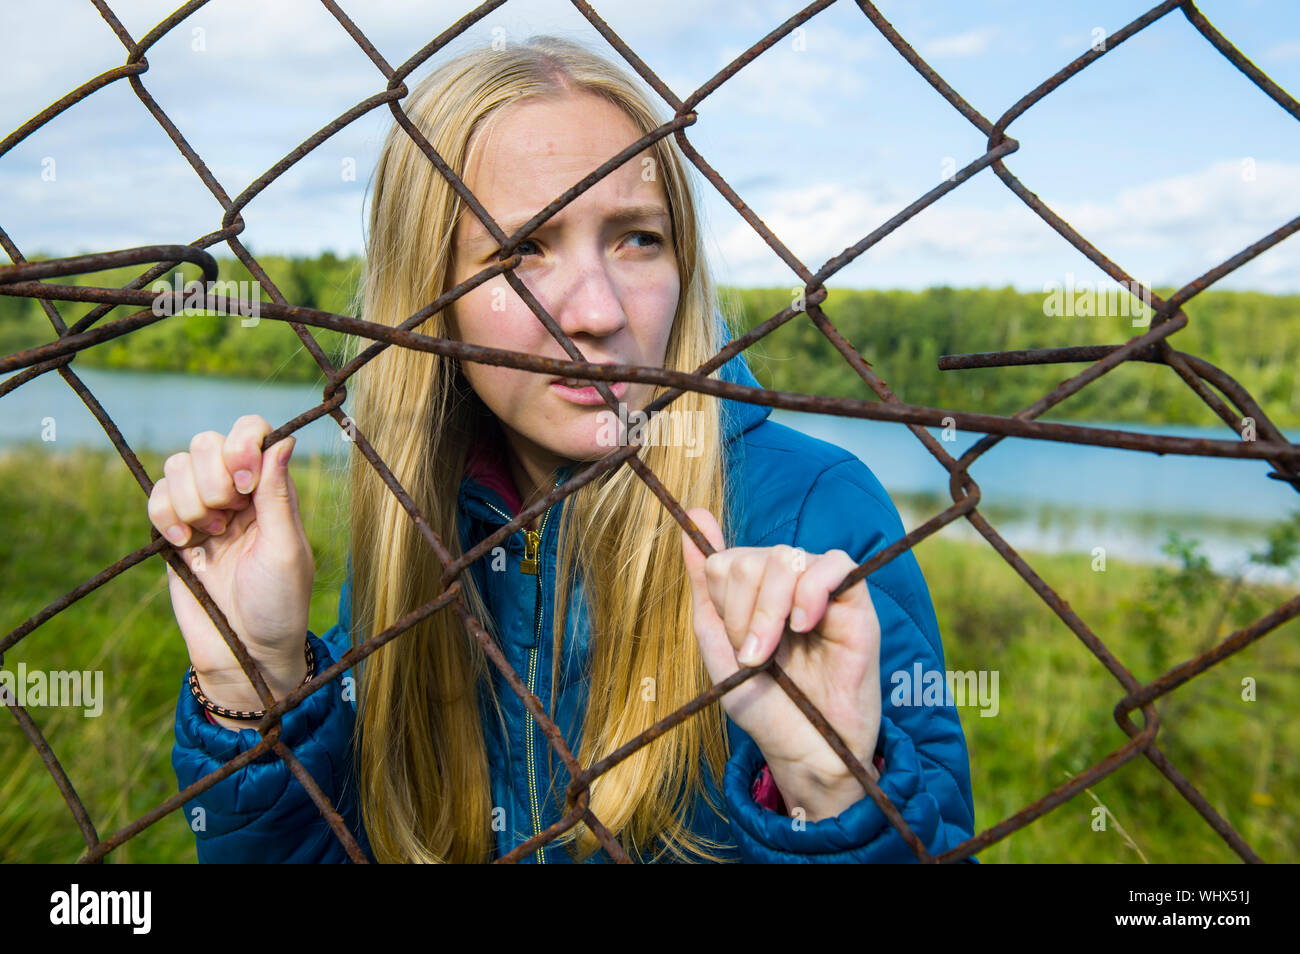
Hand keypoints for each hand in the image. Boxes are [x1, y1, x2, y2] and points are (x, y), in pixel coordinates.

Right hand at [147, 415, 314, 716]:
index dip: (241, 443)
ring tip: (211, 535)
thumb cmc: (279, 604)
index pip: (251, 432)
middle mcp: (237, 492)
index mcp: (272, 489)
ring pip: (177, 465)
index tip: (244, 482)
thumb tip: (283, 440)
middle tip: (228, 517)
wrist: (244, 652)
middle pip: (207, 442)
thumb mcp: (286, 550)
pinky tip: (186, 544)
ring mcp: (203, 509)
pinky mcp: (173, 531)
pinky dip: (165, 515)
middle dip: (213, 477)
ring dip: (191, 499)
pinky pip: (156, 497)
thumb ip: (279, 494)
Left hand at [681, 508, 881, 819]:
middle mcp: (786, 582)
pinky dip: (810, 592)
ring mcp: (821, 588)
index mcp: (752, 590)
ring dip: (768, 612)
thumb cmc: (766, 705)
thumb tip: (694, 515)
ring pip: (786, 557)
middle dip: (743, 614)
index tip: (735, 645)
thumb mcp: (720, 646)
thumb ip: (705, 584)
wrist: (808, 750)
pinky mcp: (855, 600)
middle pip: (750, 558)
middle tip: (756, 658)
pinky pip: (834, 563)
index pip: (724, 561)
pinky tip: (804, 625)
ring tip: (774, 654)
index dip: (723, 604)